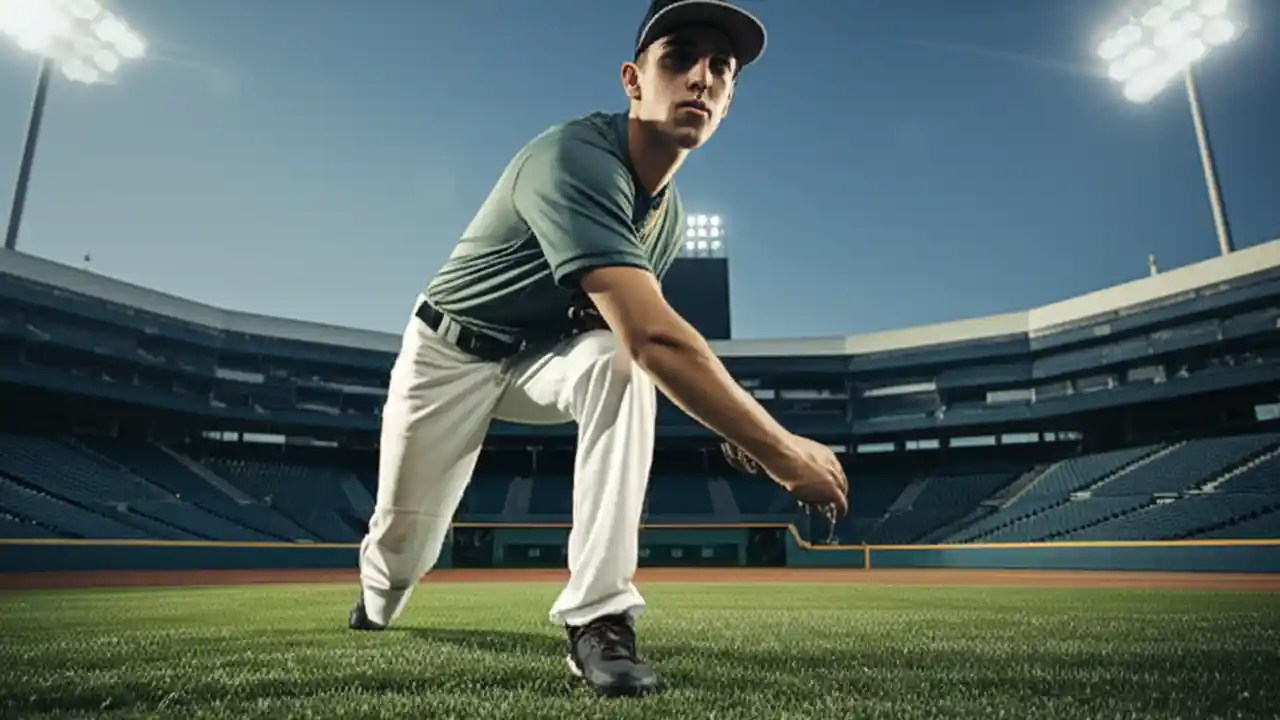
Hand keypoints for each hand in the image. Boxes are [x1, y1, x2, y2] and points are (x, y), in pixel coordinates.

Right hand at [722, 435, 848, 517]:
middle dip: (834, 494)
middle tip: (829, 504)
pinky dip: (840, 510)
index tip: (823, 491)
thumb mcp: (792, 454)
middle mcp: (833, 464)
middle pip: (840, 483)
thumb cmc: (779, 450)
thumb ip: (798, 462)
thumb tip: (788, 467)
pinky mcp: (831, 489)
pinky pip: (840, 503)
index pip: (834, 472)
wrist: (780, 452)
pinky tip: (837, 516)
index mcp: (826, 454)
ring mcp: (833, 476)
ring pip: (839, 493)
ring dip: (834, 502)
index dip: (829, 483)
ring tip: (828, 511)